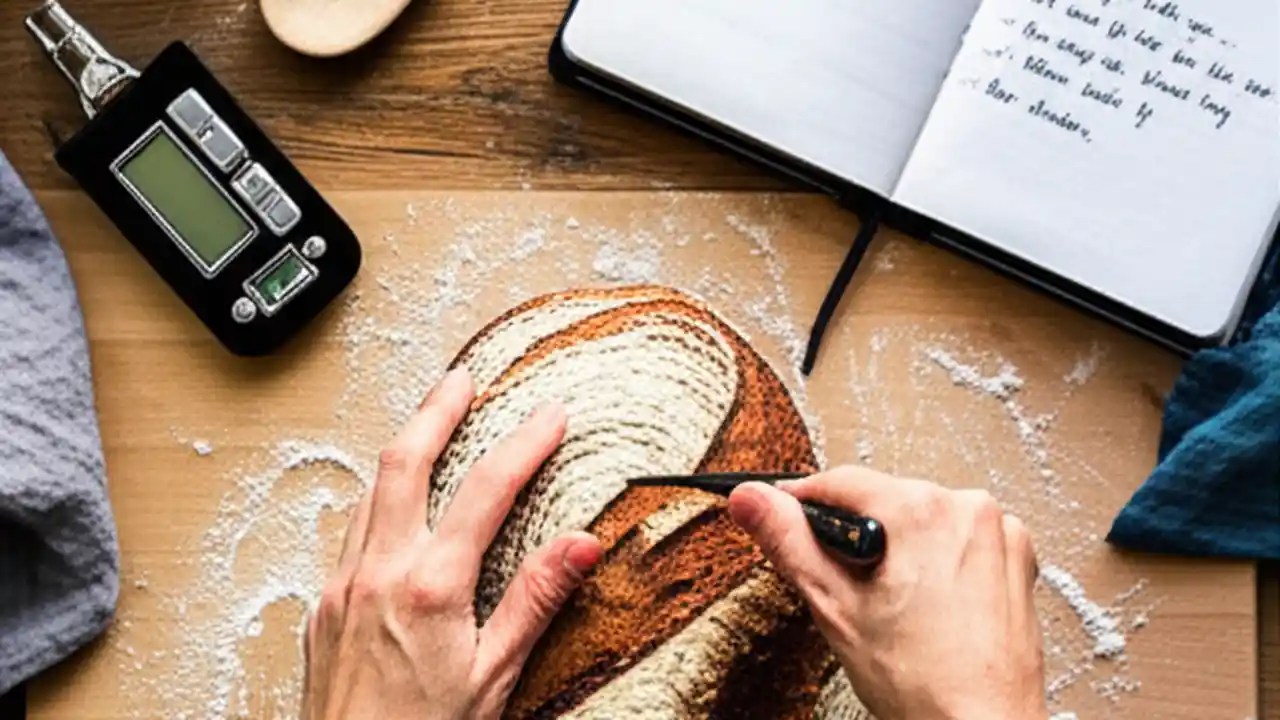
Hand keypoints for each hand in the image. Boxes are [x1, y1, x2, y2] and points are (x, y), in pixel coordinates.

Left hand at [302, 368, 603, 719]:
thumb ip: (536, 600)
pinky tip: (397, 501)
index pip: (486, 489)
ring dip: (404, 446)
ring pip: (371, 490)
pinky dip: (381, 496)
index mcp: (429, 587)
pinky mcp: (323, 607)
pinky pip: (352, 529)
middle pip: (405, 461)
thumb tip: (583, 542)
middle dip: (437, 409)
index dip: (524, 443)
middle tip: (463, 378)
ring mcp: (342, 586)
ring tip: (431, 421)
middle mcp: (377, 573)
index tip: (551, 415)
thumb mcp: (495, 675)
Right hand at [727, 467, 1046, 719]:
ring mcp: (1000, 533)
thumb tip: (752, 500)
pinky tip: (932, 605)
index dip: (803, 502)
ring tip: (896, 606)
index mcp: (922, 511)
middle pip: (886, 499)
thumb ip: (788, 542)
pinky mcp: (1017, 559)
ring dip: (902, 548)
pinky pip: (963, 540)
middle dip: (860, 536)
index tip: (785, 518)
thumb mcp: (835, 607)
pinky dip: (942, 562)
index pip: (841, 481)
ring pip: (925, 519)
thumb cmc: (925, 683)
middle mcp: (967, 509)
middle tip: (848, 588)